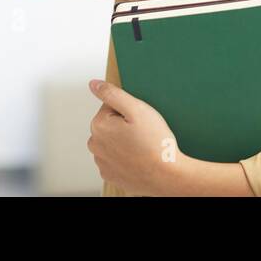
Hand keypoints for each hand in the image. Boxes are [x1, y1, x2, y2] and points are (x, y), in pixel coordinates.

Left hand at [87, 79, 186, 195]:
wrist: (166, 175)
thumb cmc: (154, 143)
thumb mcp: (137, 109)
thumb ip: (113, 94)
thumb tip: (93, 84)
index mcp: (99, 125)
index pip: (111, 106)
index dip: (129, 110)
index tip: (140, 120)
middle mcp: (95, 144)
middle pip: (110, 124)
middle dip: (124, 125)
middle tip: (143, 132)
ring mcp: (102, 162)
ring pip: (113, 141)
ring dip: (125, 141)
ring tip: (143, 146)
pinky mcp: (110, 174)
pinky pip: (116, 158)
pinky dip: (126, 156)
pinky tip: (139, 157)